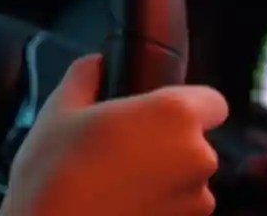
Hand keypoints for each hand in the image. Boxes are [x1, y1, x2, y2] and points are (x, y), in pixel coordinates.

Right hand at [0, 54, 228, 215]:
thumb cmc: (54, 171)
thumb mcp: (59, 109)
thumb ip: (86, 76)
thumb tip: (97, 64)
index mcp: (174, 115)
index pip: (213, 101)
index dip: (188, 105)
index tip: (155, 112)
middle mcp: (198, 157)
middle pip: (195, 142)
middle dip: (165, 143)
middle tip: (119, 147)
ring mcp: (195, 202)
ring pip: (186, 178)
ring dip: (162, 177)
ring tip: (113, 181)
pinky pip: (176, 208)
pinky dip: (156, 206)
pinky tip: (117, 204)